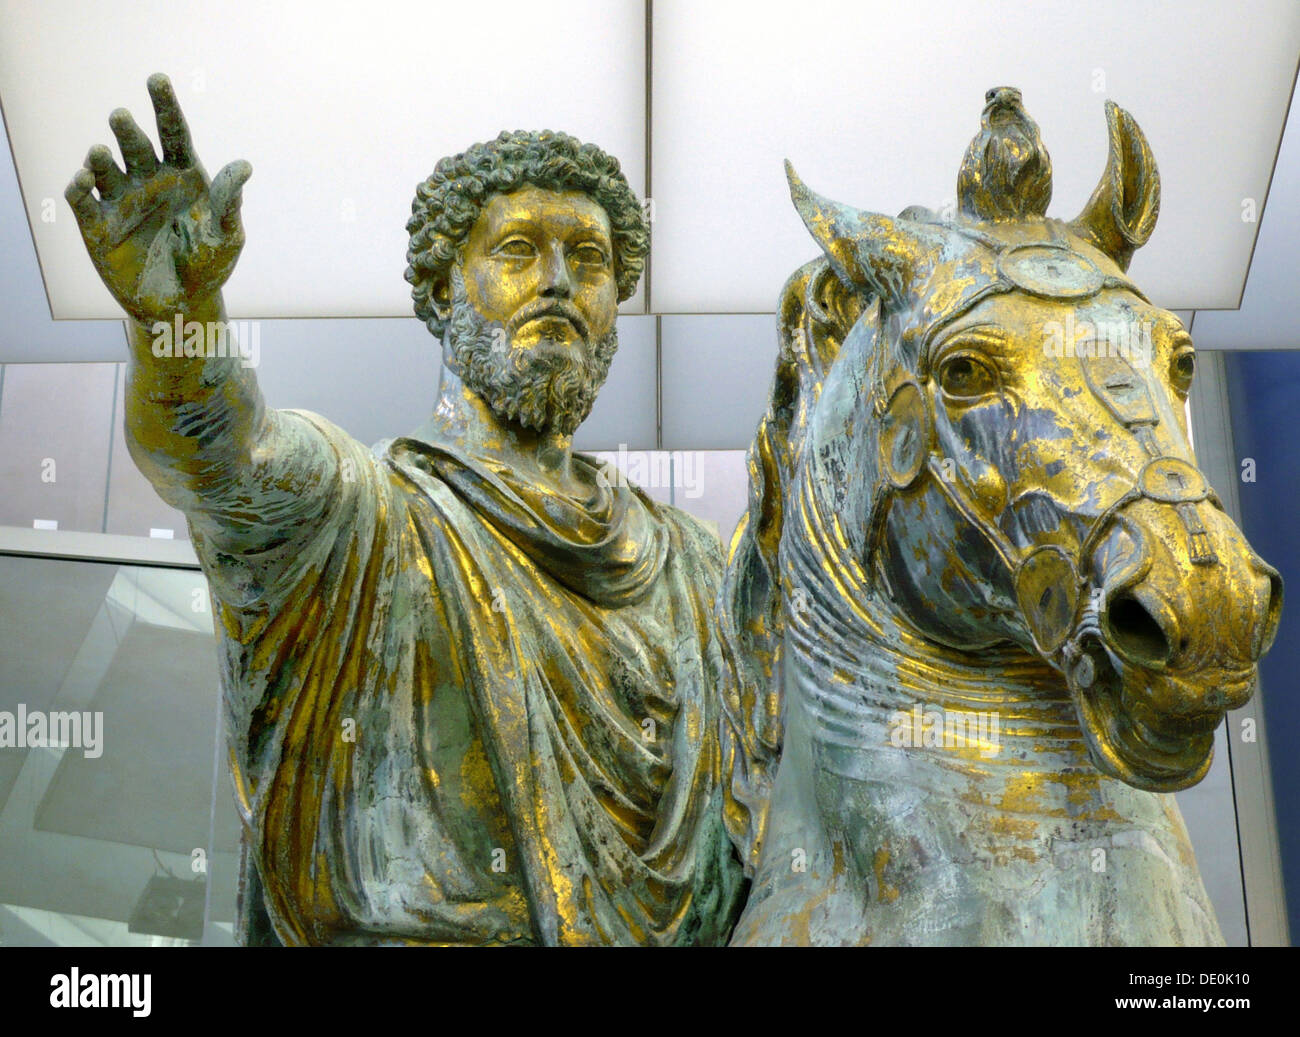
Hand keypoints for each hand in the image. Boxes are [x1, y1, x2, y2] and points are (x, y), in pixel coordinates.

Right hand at [65, 72, 250, 323]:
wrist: (182, 306)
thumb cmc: (209, 267)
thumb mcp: (227, 237)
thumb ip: (229, 202)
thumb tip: (243, 166)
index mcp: (183, 175)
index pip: (173, 131)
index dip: (164, 104)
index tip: (157, 79)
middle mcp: (149, 179)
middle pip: (135, 143)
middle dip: (127, 129)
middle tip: (122, 118)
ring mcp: (121, 199)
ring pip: (104, 165)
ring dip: (99, 157)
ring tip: (101, 154)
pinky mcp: (97, 224)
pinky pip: (80, 198)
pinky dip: (78, 186)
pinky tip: (83, 180)